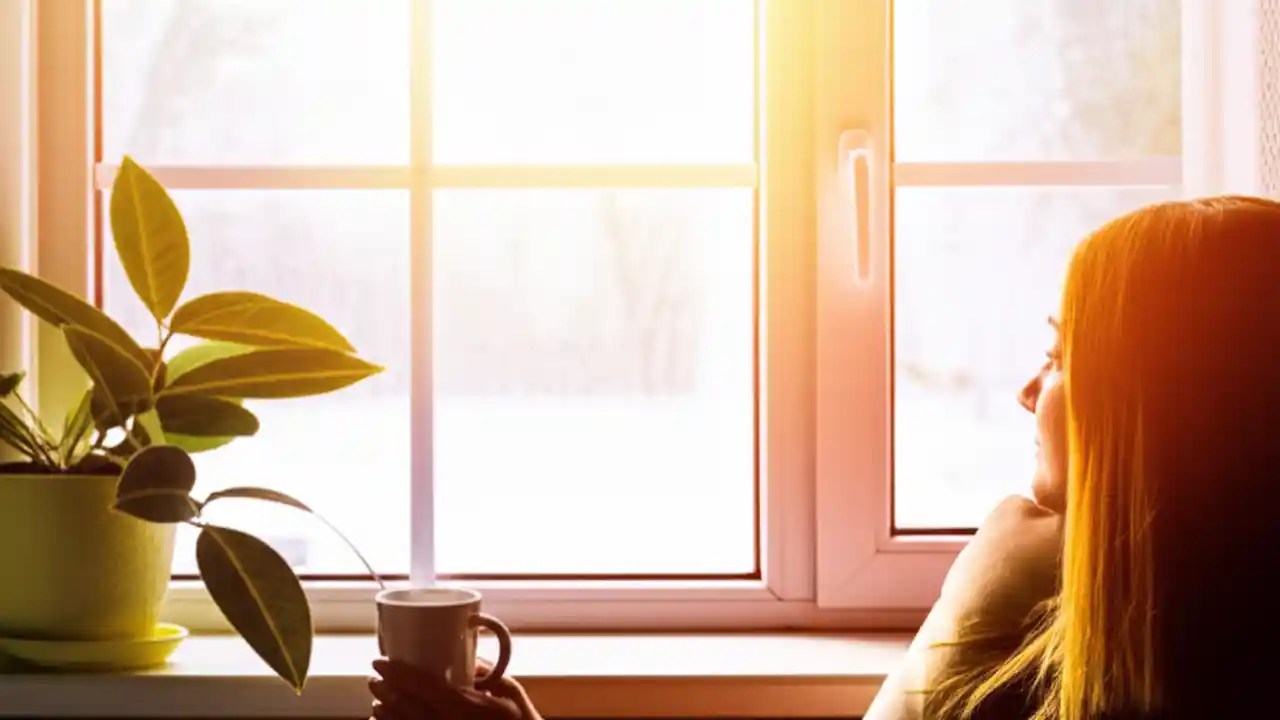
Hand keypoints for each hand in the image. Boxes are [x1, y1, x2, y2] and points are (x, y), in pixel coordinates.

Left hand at [369, 657, 539, 719]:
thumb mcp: (511, 691)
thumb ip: (486, 672)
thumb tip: (462, 656)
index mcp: (470, 706)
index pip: (425, 687)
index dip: (399, 674)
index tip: (380, 662)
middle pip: (409, 709)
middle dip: (387, 693)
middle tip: (374, 680)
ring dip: (386, 714)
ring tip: (378, 702)